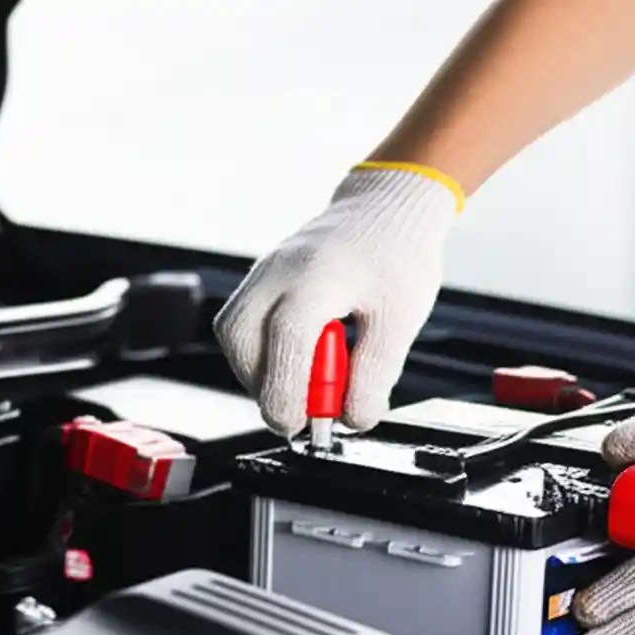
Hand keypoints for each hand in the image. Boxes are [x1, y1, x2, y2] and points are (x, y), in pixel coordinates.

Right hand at [213, 164, 461, 435]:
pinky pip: (241, 325)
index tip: (303, 425)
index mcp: (319, 274)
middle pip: (241, 338)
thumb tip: (354, 418)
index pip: (287, 338)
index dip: (288, 390)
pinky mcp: (260, 280)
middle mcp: (279, 270)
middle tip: (301, 413)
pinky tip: (298, 363)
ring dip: (260, 373)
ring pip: (233, 333)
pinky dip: (261, 355)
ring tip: (306, 384)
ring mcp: (263, 271)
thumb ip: (376, 373)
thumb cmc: (396, 255)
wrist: (385, 209)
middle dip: (264, 387)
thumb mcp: (401, 320)